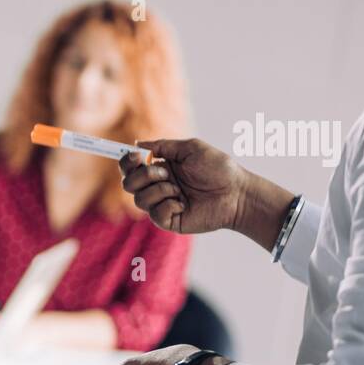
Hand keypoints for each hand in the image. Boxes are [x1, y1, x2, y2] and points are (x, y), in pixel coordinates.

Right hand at [121, 138, 251, 235]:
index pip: (131, 167)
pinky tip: (184, 204)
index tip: (136, 156)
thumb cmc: (218, 168)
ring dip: (159, 190)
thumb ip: (163, 145)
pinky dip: (168, 205)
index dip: (127, 162)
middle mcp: (158, 186)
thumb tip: (138, 144)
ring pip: (139, 200)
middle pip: (128, 184)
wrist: (236, 193)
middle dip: (143, 176)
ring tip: (179, 190)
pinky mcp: (169, 221)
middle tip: (165, 172)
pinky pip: (155, 214)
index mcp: (161, 168)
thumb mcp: (191, 148)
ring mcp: (162, 204)